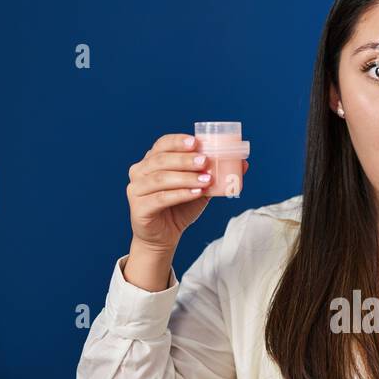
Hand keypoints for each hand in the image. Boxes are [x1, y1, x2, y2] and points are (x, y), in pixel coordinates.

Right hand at [126, 133, 249, 252]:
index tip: (196, 142)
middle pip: (161, 160)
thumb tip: (243, 163)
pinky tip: (196, 192)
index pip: (162, 144)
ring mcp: (136, 189)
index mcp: (151, 160)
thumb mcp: (199, 189)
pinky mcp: (139, 208)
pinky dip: (180, 194)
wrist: (163, 237)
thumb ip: (215, 175)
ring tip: (206, 179)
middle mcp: (140, 171)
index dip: (178, 141)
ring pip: (161, 178)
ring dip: (186, 177)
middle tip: (205, 161)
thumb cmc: (179, 208)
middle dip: (185, 159)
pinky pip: (160, 198)